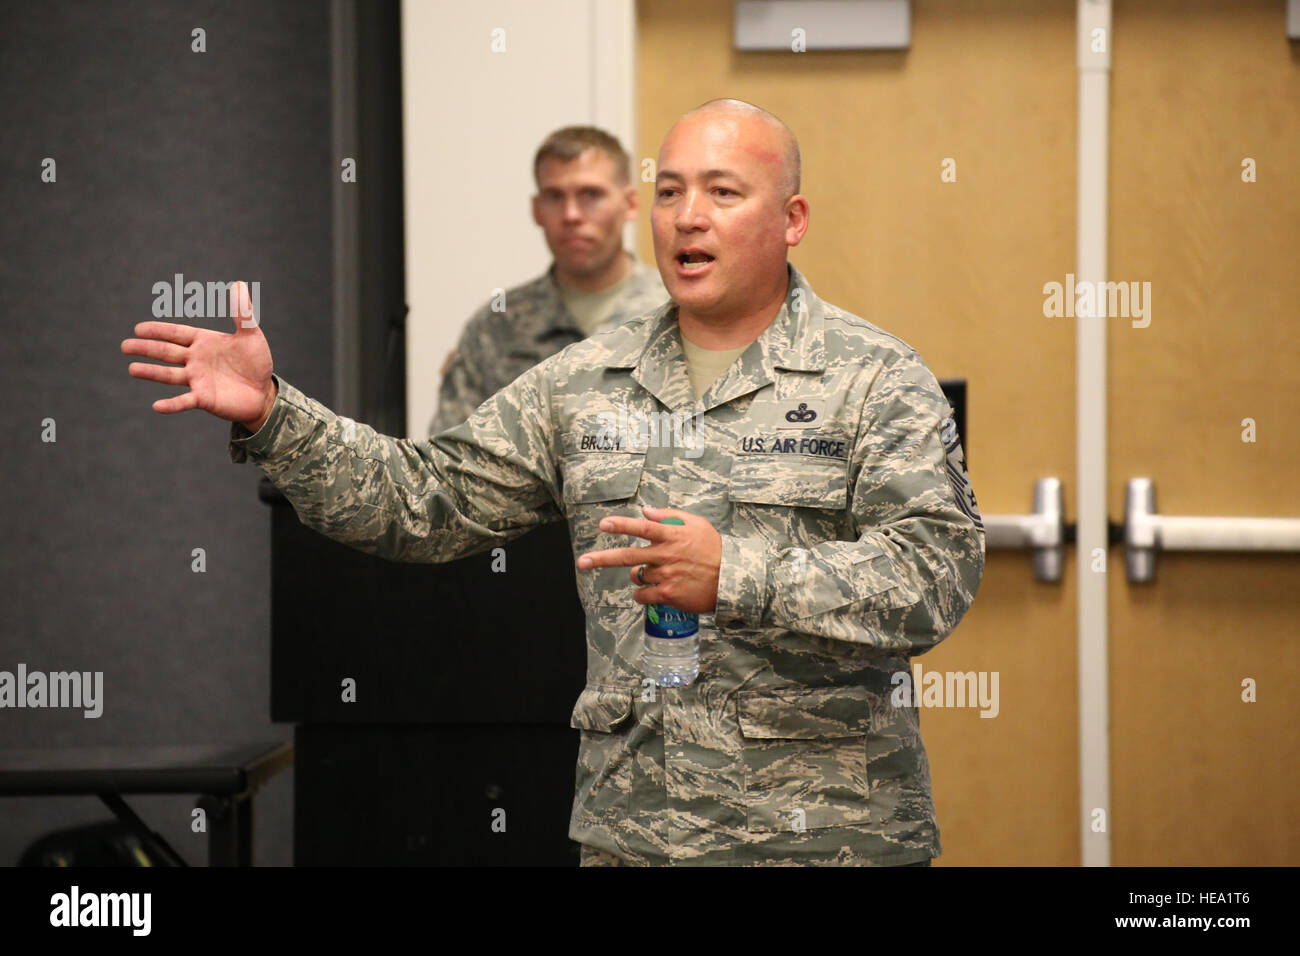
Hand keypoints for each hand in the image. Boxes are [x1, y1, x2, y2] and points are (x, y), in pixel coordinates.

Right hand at [121, 280, 275, 429]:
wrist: (264, 392)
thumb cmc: (256, 362)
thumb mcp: (251, 335)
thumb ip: (242, 313)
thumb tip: (237, 284)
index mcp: (203, 342)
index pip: (176, 334)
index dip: (158, 331)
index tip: (138, 329)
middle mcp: (195, 360)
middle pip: (166, 353)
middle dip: (146, 348)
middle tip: (124, 345)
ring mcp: (197, 380)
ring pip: (169, 375)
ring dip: (151, 372)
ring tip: (132, 368)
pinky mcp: (204, 399)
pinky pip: (184, 401)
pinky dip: (171, 404)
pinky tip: (157, 406)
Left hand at [576, 506, 721, 613]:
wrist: (732, 577)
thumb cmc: (714, 548)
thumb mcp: (696, 524)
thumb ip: (669, 516)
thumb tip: (646, 511)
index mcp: (671, 536)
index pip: (642, 528)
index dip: (621, 525)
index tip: (604, 524)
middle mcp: (665, 555)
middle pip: (627, 556)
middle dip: (601, 559)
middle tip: (582, 562)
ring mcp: (666, 576)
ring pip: (637, 576)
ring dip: (639, 576)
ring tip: (655, 575)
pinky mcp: (668, 594)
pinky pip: (643, 596)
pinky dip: (641, 595)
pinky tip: (647, 594)